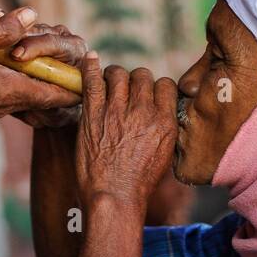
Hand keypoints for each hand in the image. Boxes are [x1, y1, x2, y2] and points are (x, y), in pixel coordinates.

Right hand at [0, 5, 81, 137]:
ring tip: (55, 71)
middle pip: (44, 98)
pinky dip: (18, 86)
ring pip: (25, 98)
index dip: (75, 87)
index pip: (54, 93)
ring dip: (39, 84)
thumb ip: (0, 29)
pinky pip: (8, 99)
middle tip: (80, 71)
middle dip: (62, 85)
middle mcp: (3, 104)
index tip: (92, 78)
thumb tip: (31, 13)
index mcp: (7, 89)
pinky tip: (13, 72)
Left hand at [75, 53, 177, 211]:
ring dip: (114, 75)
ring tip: (109, 82)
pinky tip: (90, 60)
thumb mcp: (165, 154)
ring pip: (119, 73)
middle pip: (142, 76)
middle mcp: (143, 111)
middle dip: (135, 80)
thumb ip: (165, 128)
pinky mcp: (93, 114)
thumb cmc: (139, 182)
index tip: (147, 95)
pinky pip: (92, 80)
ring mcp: (116, 111)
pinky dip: (91, 66)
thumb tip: (161, 110)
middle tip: (126, 91)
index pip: (166, 85)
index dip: (155, 88)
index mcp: (165, 121)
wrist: (114, 196)